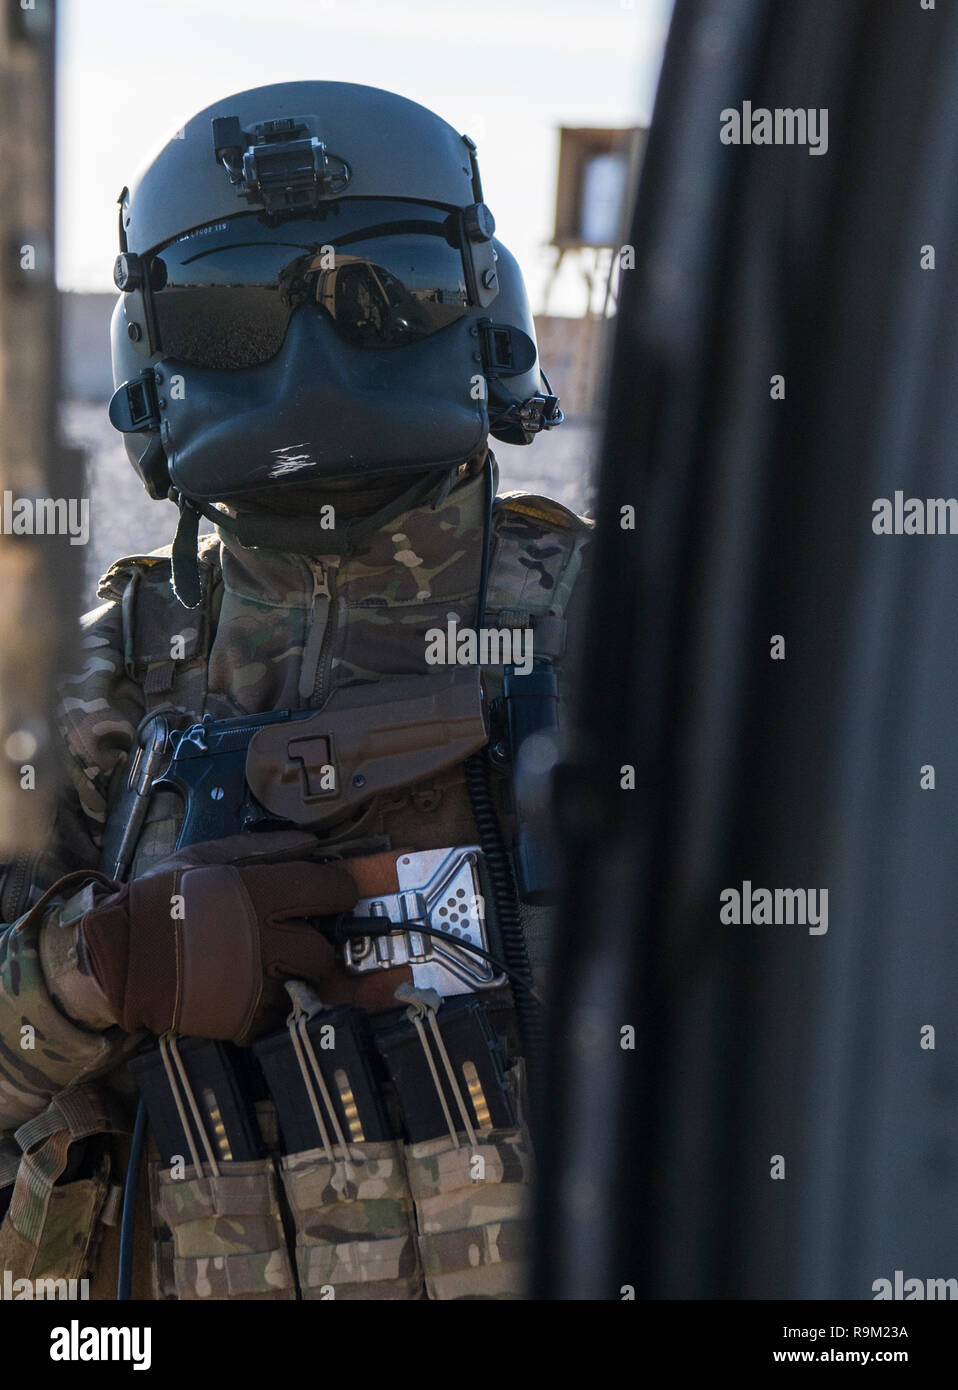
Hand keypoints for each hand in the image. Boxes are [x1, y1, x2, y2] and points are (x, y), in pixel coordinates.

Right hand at [80, 831, 357, 1042]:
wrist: (117, 956)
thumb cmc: (160, 900)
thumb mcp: (206, 858)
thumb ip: (262, 848)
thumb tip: (311, 843)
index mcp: (259, 895)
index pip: (329, 890)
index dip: (339, 890)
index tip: (335, 892)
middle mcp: (265, 941)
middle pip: (324, 948)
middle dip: (319, 941)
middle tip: (303, 935)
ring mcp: (256, 985)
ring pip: (308, 983)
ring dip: (300, 973)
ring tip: (280, 963)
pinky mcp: (244, 1019)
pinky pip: (281, 1012)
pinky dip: (276, 1002)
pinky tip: (258, 986)